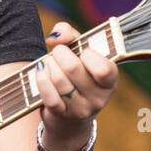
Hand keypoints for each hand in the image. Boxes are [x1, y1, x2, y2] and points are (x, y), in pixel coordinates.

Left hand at [36, 21, 117, 150]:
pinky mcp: (62, 115)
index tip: (82, 51)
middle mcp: (99, 98)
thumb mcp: (79, 52)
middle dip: (60, 54)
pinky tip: (40, 72)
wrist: (69, 116)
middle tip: (58, 52)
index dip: (87, 54)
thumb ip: (70, 35)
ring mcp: (81, 109)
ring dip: (49, 65)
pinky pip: (49, 95)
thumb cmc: (76, 75)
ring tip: (49, 62)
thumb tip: (55, 37)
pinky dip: (41, 79)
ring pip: (58, 79)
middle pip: (73, 68)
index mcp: (110, 80)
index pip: (103, 69)